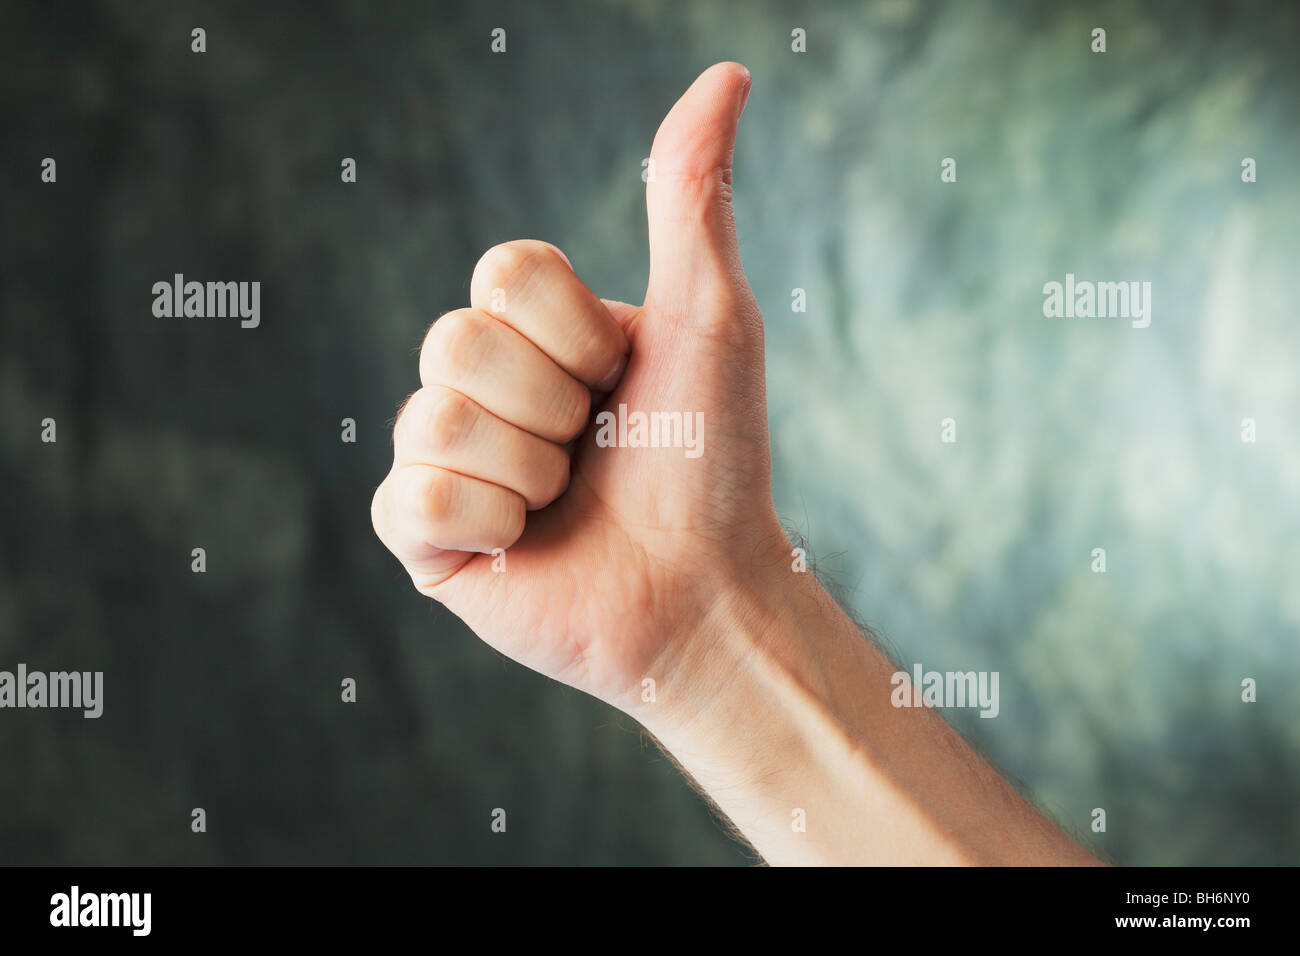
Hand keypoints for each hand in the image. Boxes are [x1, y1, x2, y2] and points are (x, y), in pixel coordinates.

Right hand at [371, 63, 784, 717]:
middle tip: (594, 450)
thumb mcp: (706, 316)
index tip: (621, 377)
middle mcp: (480, 387)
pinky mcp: (425, 539)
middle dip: (552, 404)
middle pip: (455, 340)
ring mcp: (447, 462)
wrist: (706, 590)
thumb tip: (728, 75)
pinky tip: (522, 545)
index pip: (501, 273)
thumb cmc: (714, 460)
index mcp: (533, 331)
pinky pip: (412, 499)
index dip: (573, 330)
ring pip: (433, 416)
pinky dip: (487, 522)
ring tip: (565, 501)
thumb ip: (690, 197)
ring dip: (529, 468)